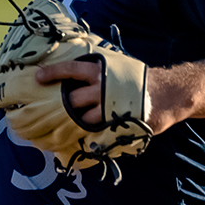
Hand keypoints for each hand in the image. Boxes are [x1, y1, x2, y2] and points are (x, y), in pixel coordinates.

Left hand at [36, 59, 185, 134]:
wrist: (167, 93)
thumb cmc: (139, 79)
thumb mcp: (118, 67)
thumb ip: (98, 71)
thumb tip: (76, 73)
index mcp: (100, 71)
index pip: (70, 70)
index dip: (53, 73)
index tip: (38, 78)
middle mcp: (101, 87)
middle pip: (72, 100)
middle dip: (64, 106)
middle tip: (54, 111)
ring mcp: (108, 107)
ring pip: (83, 119)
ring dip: (77, 123)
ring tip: (70, 126)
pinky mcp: (116, 123)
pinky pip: (97, 132)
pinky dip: (90, 135)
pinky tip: (86, 138)